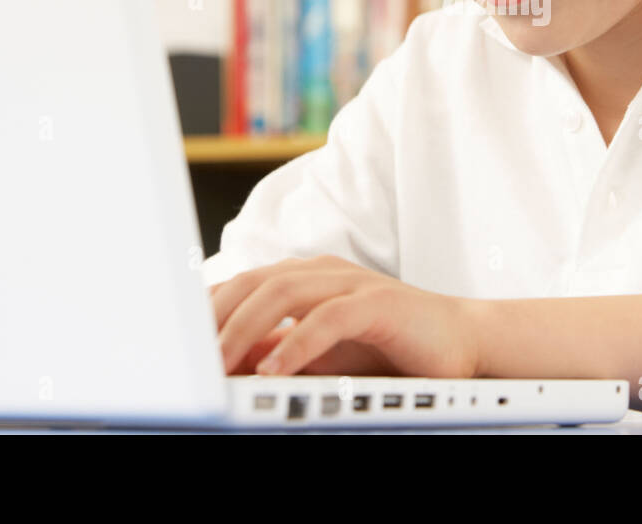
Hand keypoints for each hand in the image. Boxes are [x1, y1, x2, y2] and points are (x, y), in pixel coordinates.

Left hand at [210, 255, 483, 378]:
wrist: (463, 345)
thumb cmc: (390, 351)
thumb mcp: (321, 354)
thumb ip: (277, 350)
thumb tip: (225, 364)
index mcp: (306, 278)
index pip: (242, 283)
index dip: (206, 311)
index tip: (178, 347)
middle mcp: (325, 273)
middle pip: (254, 281)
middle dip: (216, 319)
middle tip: (189, 361)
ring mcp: (354, 283)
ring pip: (284, 292)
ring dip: (245, 329)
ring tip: (220, 365)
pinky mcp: (380, 304)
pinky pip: (329, 318)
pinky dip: (297, 343)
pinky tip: (275, 368)